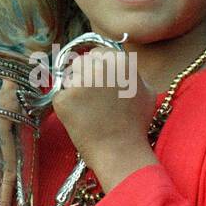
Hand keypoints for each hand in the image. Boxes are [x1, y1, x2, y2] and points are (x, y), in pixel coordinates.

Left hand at [51, 47, 158, 190]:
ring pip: (68, 78)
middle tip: (91, 101)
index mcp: (120, 61)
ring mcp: (80, 81)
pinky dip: (65, 108)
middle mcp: (99, 66)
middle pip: (80, 63)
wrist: (121, 152)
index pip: (98, 53)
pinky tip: (79, 120)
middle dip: (83, 77)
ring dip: (73, 91)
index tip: (97, 83)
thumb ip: (132, 72)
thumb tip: (120, 62)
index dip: (96, 68)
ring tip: (87, 112)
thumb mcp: (146, 91)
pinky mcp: (64, 98)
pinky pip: (59, 96)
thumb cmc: (135, 126)